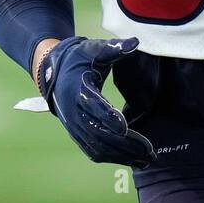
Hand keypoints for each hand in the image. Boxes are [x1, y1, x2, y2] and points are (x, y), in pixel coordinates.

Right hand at [38, 36, 155, 168]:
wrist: (54, 73)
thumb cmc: (79, 59)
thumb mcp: (94, 49)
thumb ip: (114, 48)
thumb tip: (135, 42)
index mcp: (78, 90)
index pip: (92, 106)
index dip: (107, 117)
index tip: (124, 126)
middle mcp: (74, 112)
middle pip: (99, 132)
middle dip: (124, 143)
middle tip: (149, 150)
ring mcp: (75, 126)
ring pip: (98, 147)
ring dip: (122, 155)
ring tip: (147, 159)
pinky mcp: (78, 135)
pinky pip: (94, 151)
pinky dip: (113, 158)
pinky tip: (133, 160)